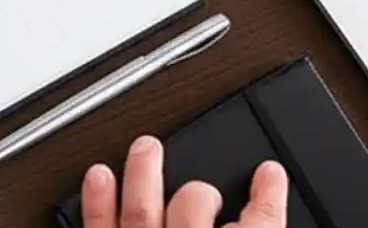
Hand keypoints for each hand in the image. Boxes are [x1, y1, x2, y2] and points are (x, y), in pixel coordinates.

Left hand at [81, 135, 287, 227]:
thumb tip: (262, 211)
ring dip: (143, 175)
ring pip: (141, 211)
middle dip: (199, 190)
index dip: (270, 196)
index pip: (263, 225)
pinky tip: (97, 177)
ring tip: (146, 147)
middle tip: (203, 185)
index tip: (270, 176)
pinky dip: (96, 205)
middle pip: (195, 206)